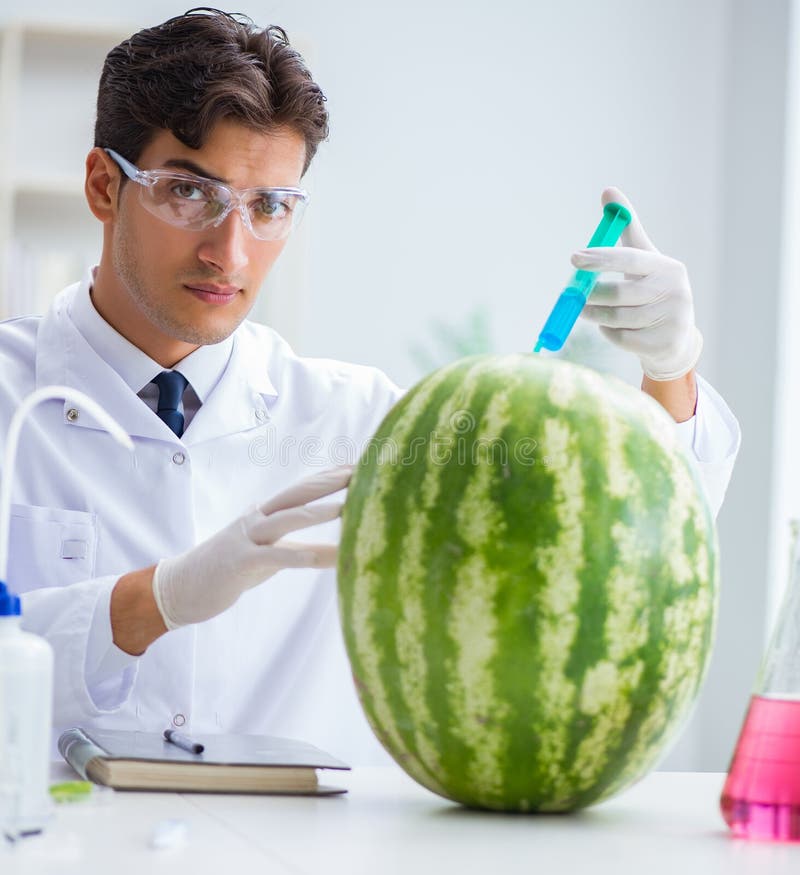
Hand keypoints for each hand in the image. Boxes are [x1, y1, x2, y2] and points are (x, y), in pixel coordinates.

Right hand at [152, 466, 351, 629]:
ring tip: (347, 508)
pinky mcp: (239, 562)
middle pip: (298, 493)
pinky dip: (299, 556)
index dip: (330, 475)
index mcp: (266, 514)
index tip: (361, 465)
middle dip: (329, 482)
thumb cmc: (232, 571)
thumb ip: (306, 552)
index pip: (303, 489)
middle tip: (361, 473)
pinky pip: (273, 557)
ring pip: (287, 519)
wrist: (179, 588)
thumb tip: (343, 553)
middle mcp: (257, 519)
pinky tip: (319, 558)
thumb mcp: (274, 559)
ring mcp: (247, 538)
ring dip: (318, 511)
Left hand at [572, 187, 702, 381]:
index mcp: (667, 267)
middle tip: (573, 296)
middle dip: (591, 296)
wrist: (675, 340)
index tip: (573, 258)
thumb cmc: (652, 292)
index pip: (629, 258)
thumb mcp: (644, 261)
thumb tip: (609, 191)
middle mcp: (675, 291)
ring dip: (595, 316)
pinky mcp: (664, 344)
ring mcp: (673, 319)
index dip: (600, 258)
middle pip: (620, 294)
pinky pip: (621, 339)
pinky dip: (608, 334)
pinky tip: (609, 329)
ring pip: (616, 319)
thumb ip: (627, 228)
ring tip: (588, 311)